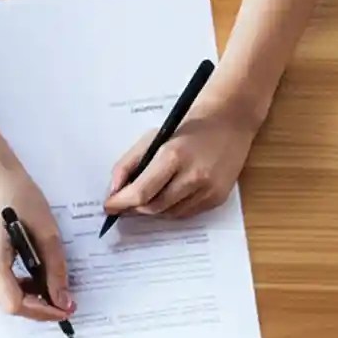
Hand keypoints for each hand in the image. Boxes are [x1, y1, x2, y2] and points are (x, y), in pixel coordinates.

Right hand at [0, 167, 74, 321]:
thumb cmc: (18, 193)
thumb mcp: (46, 231)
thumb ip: (55, 268)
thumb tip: (63, 299)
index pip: (15, 304)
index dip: (42, 311)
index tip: (66, 308)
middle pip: (8, 303)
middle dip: (38, 306)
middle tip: (65, 300)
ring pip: (4, 294)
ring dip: (30, 295)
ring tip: (53, 284)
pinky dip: (19, 283)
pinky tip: (36, 272)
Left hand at [103, 93, 266, 218]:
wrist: (228, 123)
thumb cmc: (186, 128)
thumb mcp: (153, 138)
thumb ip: (129, 164)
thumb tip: (114, 190)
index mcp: (174, 155)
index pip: (141, 192)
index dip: (121, 203)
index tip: (109, 206)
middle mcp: (193, 176)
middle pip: (153, 207)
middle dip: (134, 208)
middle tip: (123, 204)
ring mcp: (208, 190)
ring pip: (168, 214)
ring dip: (152, 209)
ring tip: (145, 198)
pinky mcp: (217, 199)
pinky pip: (185, 214)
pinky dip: (171, 209)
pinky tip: (168, 196)